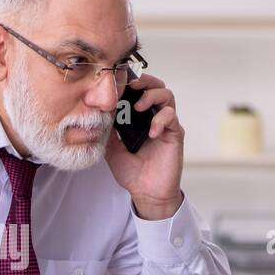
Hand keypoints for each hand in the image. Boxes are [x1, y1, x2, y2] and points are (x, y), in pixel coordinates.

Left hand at [104, 72, 184, 219]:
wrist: (146, 193)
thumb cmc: (132, 173)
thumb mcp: (112, 149)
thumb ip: (108, 131)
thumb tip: (99, 112)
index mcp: (138, 118)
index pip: (138, 92)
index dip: (130, 84)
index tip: (118, 83)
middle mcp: (153, 117)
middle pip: (156, 87)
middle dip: (145, 81)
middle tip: (133, 85)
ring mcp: (166, 125)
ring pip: (167, 96)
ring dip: (153, 96)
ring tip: (141, 106)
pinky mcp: (175, 134)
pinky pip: (172, 117)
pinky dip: (161, 119)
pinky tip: (151, 131)